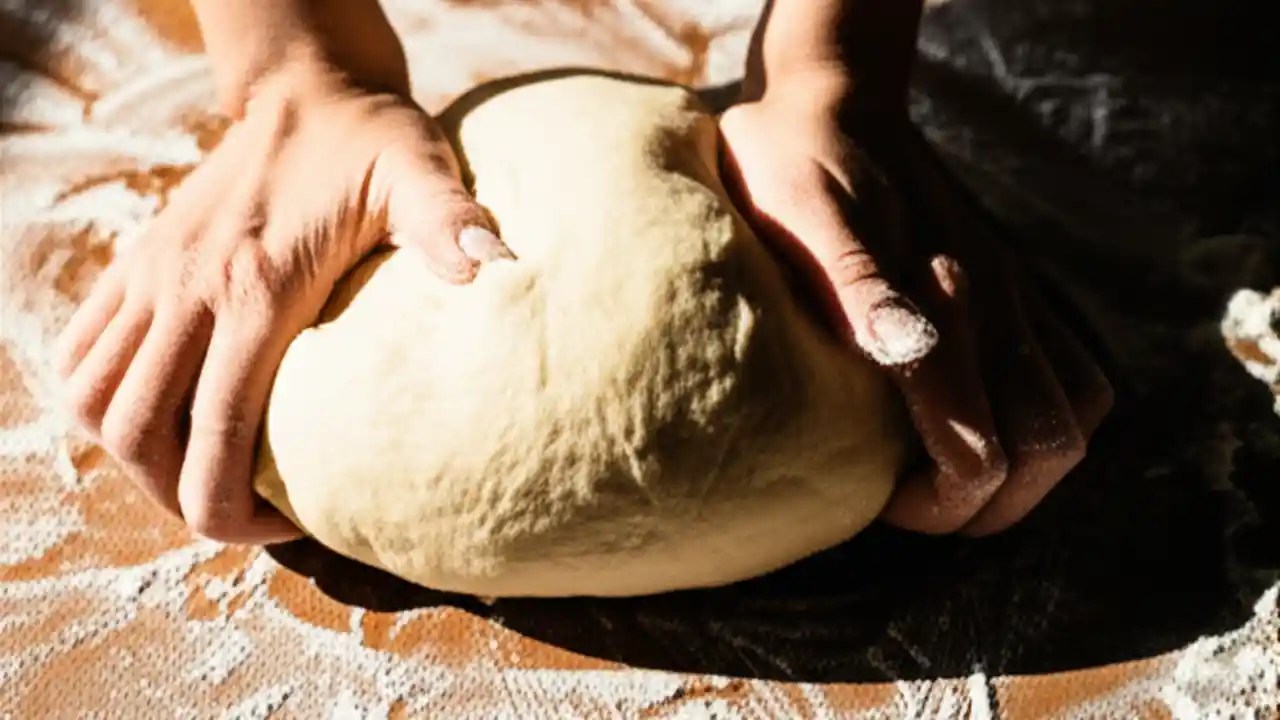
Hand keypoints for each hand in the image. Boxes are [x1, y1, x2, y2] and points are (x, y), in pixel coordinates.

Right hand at [54, 66, 510, 543]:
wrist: (305, 84)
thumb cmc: (371, 139)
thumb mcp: (420, 170)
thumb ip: (451, 221)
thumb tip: (500, 269)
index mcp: (257, 285)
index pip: (214, 432)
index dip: (235, 506)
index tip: (287, 522)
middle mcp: (188, 284)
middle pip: (138, 435)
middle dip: (179, 498)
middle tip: (241, 514)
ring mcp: (152, 272)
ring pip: (94, 401)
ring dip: (133, 459)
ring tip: (196, 475)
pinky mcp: (135, 260)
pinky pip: (81, 351)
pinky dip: (102, 401)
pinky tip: (157, 415)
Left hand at [719, 81, 1113, 535]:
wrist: (834, 102)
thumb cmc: (793, 165)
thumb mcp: (799, 216)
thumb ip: (856, 287)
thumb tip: (912, 356)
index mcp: (946, 298)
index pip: (979, 448)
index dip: (937, 503)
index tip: (880, 502)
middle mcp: (998, 301)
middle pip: (1049, 447)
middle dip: (988, 504)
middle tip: (914, 505)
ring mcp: (1015, 292)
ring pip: (1075, 412)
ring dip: (1027, 468)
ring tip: (952, 479)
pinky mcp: (1016, 286)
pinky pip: (1072, 369)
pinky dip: (1047, 416)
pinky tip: (987, 424)